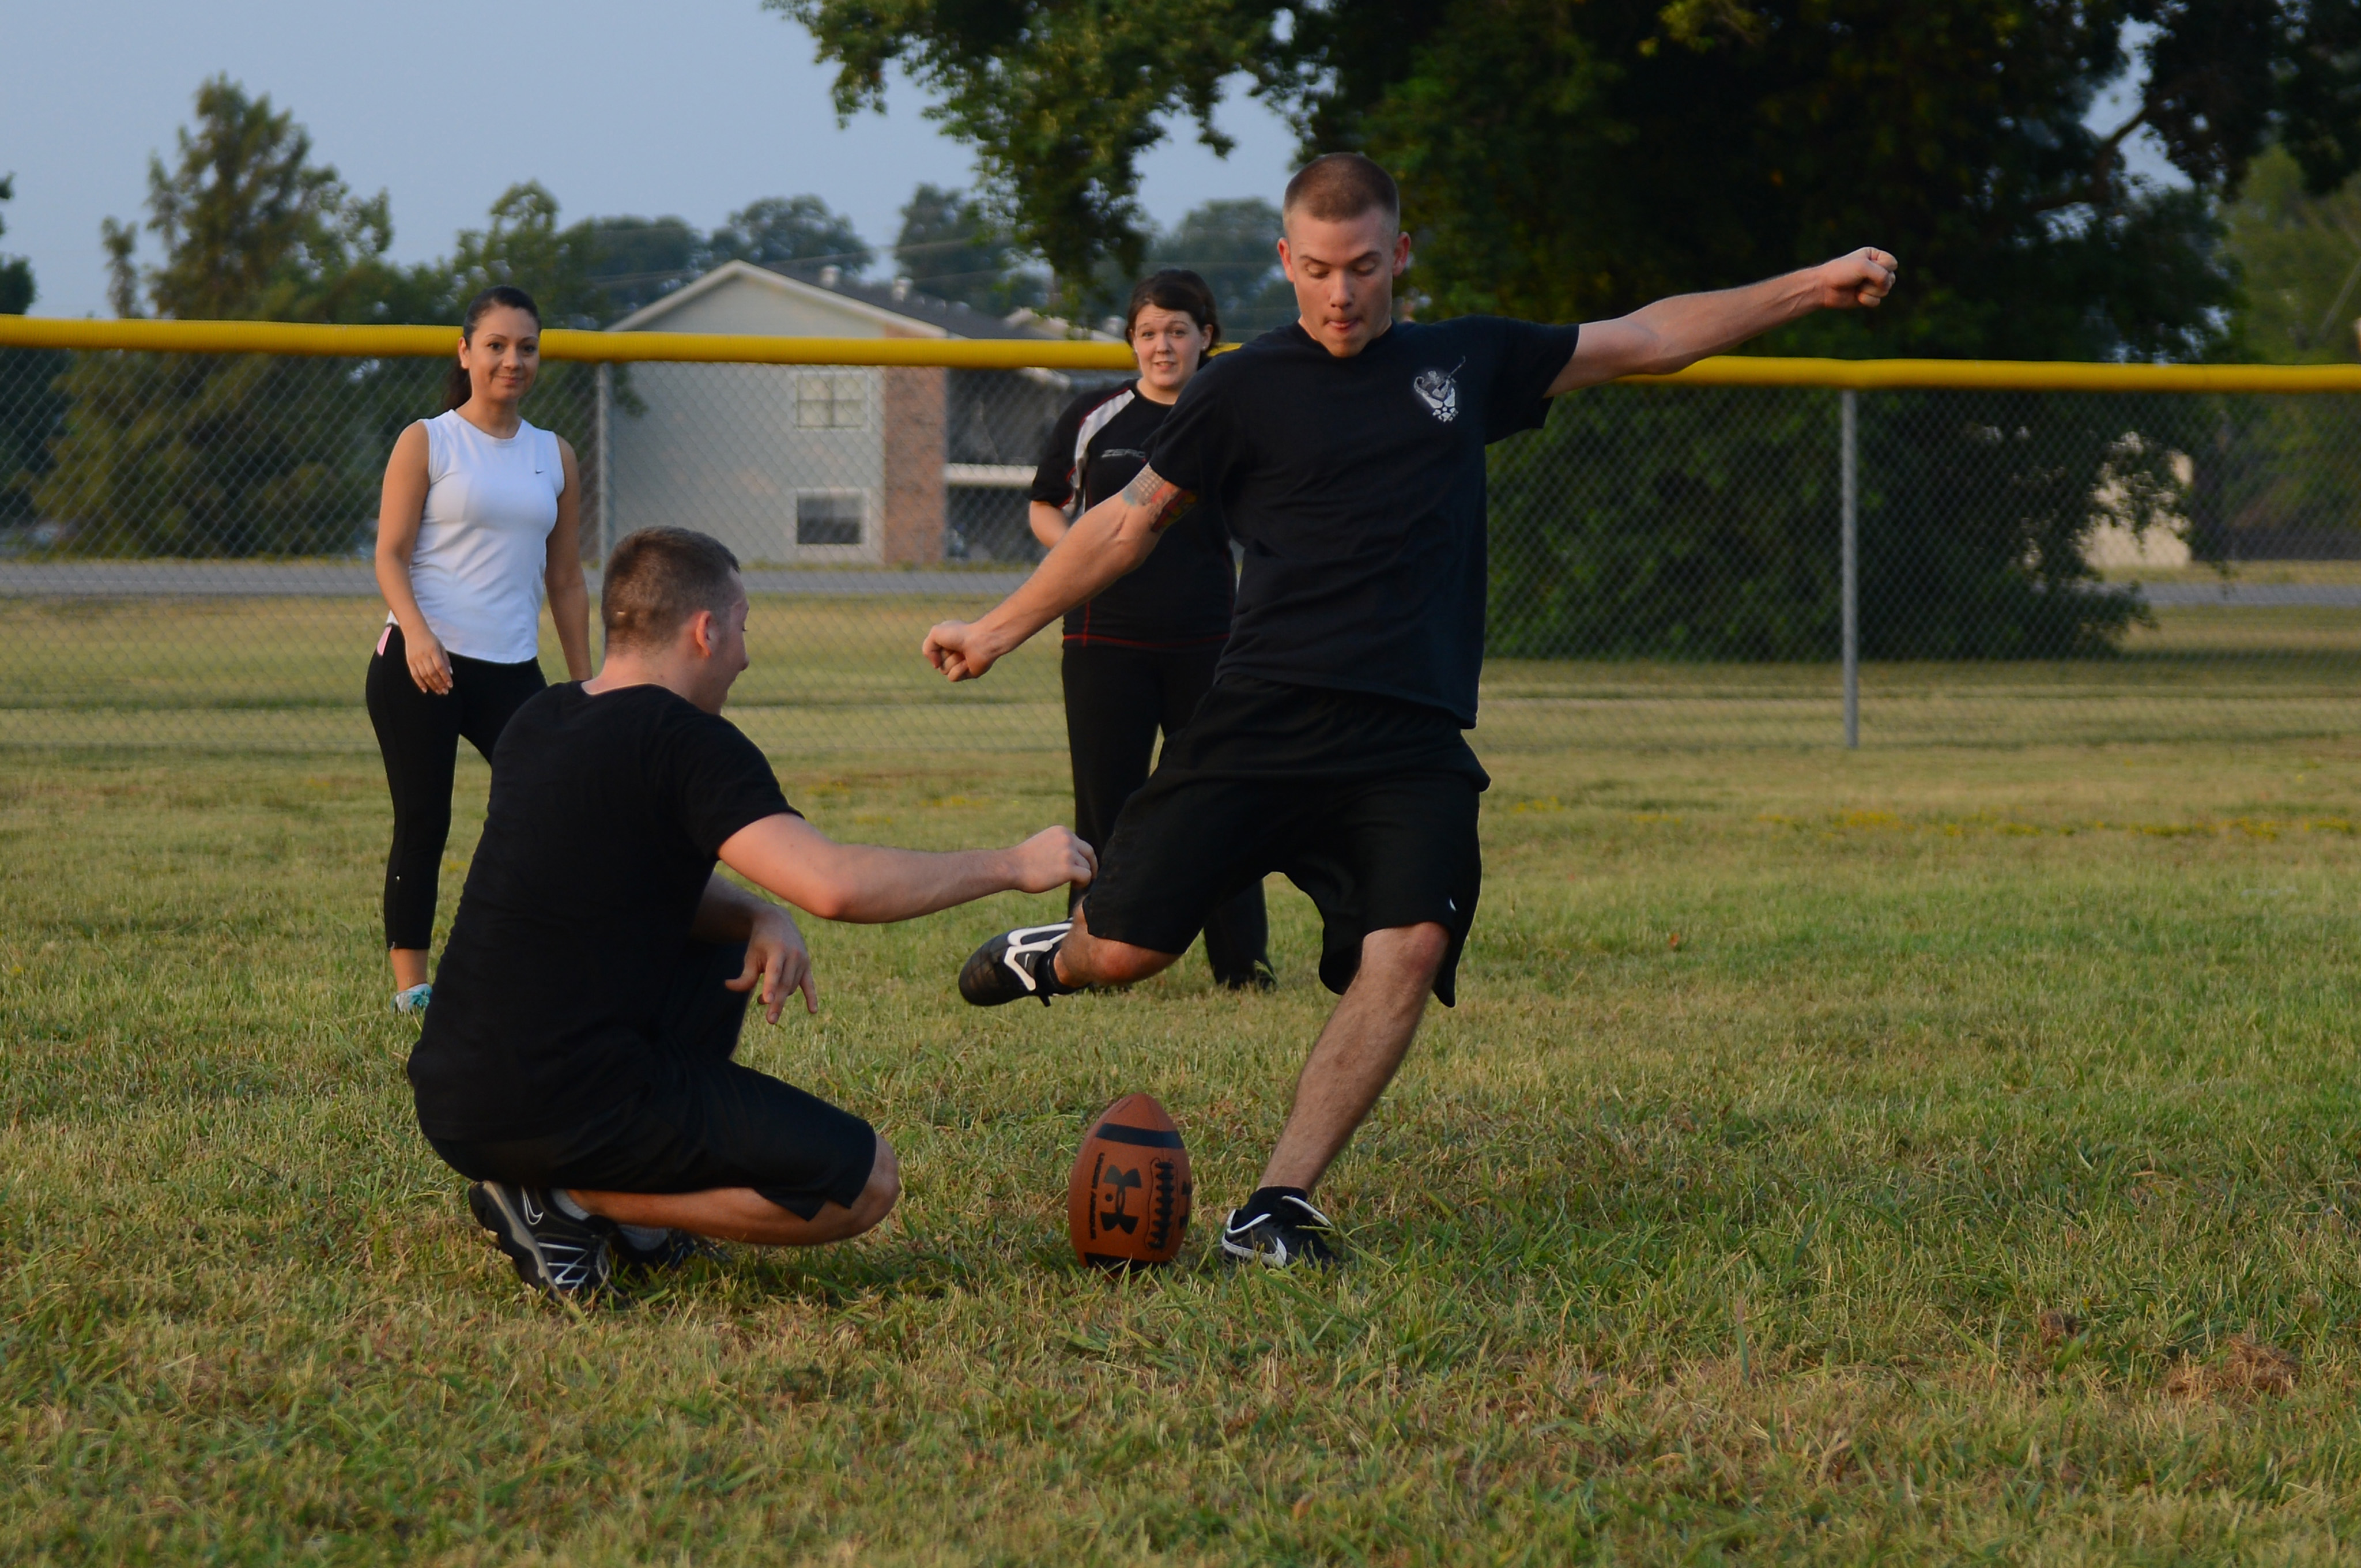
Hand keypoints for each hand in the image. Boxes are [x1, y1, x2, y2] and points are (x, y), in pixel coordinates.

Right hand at [404, 624, 453, 695]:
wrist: (414, 630)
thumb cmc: (430, 639)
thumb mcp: (441, 646)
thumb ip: (445, 659)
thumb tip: (449, 673)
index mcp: (433, 650)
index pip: (440, 667)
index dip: (445, 677)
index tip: (450, 685)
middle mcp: (424, 655)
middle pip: (432, 673)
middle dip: (439, 684)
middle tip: (445, 691)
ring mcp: (415, 658)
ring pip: (423, 675)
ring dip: (431, 685)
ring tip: (438, 691)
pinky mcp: (409, 661)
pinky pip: (414, 674)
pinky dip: (419, 683)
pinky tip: (425, 689)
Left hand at [726, 904, 817, 1022]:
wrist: (778, 921)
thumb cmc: (760, 941)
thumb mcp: (750, 955)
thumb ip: (745, 974)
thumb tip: (730, 987)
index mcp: (777, 950)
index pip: (774, 972)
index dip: (770, 987)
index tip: (766, 1000)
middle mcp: (793, 955)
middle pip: (785, 985)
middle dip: (777, 1003)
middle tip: (770, 1020)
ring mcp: (802, 960)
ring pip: (791, 987)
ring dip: (778, 998)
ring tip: (761, 1000)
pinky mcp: (807, 965)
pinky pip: (809, 984)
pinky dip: (811, 997)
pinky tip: (813, 1011)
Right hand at [923, 619, 1001, 682]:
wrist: (982, 641)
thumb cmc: (960, 634)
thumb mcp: (935, 633)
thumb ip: (927, 649)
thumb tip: (936, 665)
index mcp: (946, 640)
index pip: (932, 651)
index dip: (936, 646)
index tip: (946, 638)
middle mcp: (954, 652)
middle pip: (937, 662)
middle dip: (945, 655)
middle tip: (957, 647)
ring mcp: (961, 663)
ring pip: (944, 670)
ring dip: (952, 661)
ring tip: (964, 654)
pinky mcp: (968, 673)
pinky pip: (952, 677)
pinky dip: (958, 669)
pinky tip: (968, 662)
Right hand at [1007, 827, 1096, 893]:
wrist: (1011, 867)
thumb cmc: (1023, 860)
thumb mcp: (1043, 843)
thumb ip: (1058, 845)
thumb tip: (1071, 856)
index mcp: (1061, 831)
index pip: (1080, 843)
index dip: (1083, 856)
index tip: (1083, 865)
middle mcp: (1067, 839)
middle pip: (1089, 852)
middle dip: (1092, 864)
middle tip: (1091, 876)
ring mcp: (1069, 853)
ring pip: (1087, 866)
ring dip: (1083, 876)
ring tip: (1074, 883)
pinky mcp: (1069, 868)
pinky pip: (1086, 876)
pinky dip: (1083, 883)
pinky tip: (1075, 886)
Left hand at [1816, 248, 1896, 310]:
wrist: (1824, 288)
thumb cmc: (1841, 272)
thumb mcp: (1863, 266)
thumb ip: (1881, 274)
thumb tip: (1888, 287)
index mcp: (1875, 256)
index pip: (1893, 263)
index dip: (1883, 268)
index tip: (1866, 267)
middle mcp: (1875, 269)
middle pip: (1891, 279)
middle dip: (1876, 281)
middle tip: (1860, 279)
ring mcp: (1872, 284)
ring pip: (1885, 291)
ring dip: (1869, 290)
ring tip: (1856, 286)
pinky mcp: (1868, 297)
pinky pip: (1877, 302)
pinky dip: (1866, 300)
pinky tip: (1855, 296)